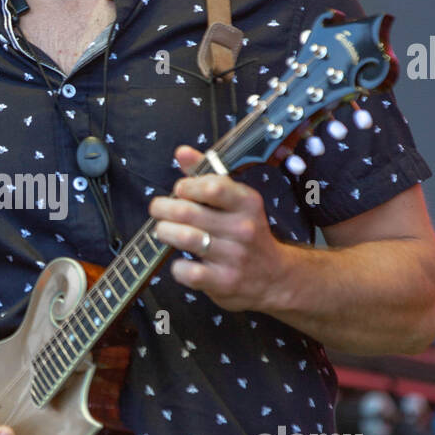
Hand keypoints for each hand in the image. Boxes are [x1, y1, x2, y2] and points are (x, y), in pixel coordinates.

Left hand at [147, 144, 291, 312]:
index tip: (180, 191)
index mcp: (247, 203)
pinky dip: (177, 266)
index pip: (211, 185)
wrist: (276, 277)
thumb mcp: (236, 200)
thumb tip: (181, 152)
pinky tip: (181, 261)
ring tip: (164, 231)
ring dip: (164, 232)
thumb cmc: (247, 232)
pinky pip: (187, 271)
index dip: (186, 186)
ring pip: (184, 238)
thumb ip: (206, 174)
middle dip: (162, 208)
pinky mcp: (224, 282)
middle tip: (158, 210)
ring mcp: (234, 256)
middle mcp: (243, 228)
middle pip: (188, 211)